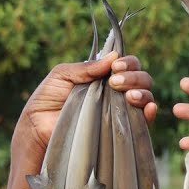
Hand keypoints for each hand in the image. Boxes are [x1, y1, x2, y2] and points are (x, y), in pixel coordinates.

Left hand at [16, 52, 157, 154]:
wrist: (37, 130)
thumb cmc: (45, 102)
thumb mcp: (61, 75)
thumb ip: (86, 67)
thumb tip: (114, 56)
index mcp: (102, 78)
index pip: (126, 65)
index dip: (127, 62)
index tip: (115, 67)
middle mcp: (115, 94)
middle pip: (141, 78)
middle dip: (134, 76)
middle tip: (116, 81)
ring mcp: (120, 113)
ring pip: (146, 97)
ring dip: (142, 91)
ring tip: (128, 95)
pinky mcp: (121, 132)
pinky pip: (144, 122)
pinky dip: (150, 112)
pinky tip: (147, 108)